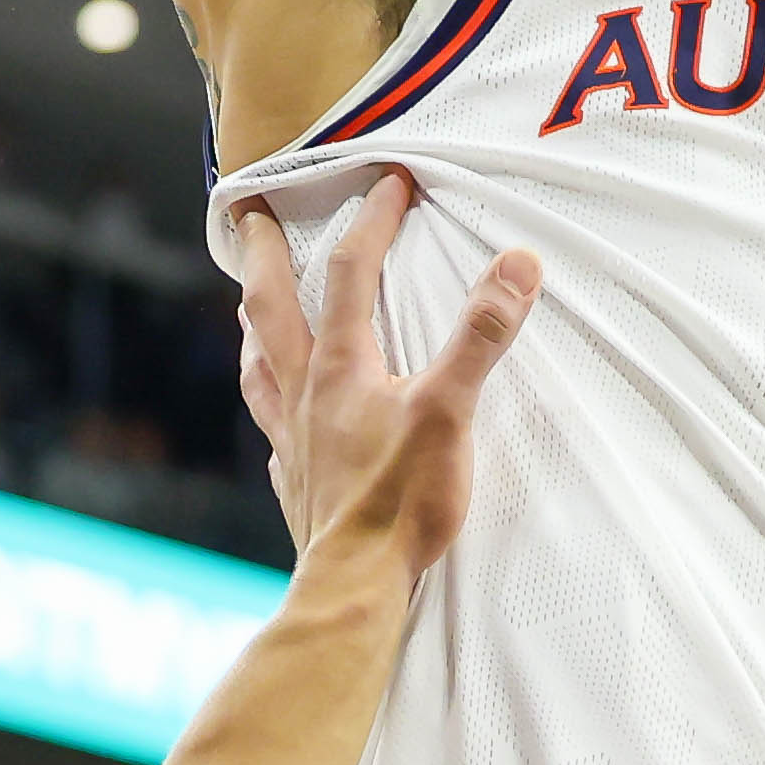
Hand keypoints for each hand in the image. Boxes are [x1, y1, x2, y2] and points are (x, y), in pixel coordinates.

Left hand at [232, 175, 537, 586]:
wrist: (355, 582)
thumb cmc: (401, 501)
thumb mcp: (451, 410)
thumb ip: (480, 335)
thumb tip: (517, 265)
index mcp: (342, 364)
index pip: (351, 271)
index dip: (372, 220)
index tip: (389, 181)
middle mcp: (305, 391)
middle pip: (271, 305)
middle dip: (264, 255)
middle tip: (249, 216)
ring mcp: (292, 435)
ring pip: (260, 363)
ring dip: (255, 325)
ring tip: (248, 307)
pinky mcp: (295, 477)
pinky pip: (271, 424)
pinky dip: (269, 400)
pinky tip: (276, 411)